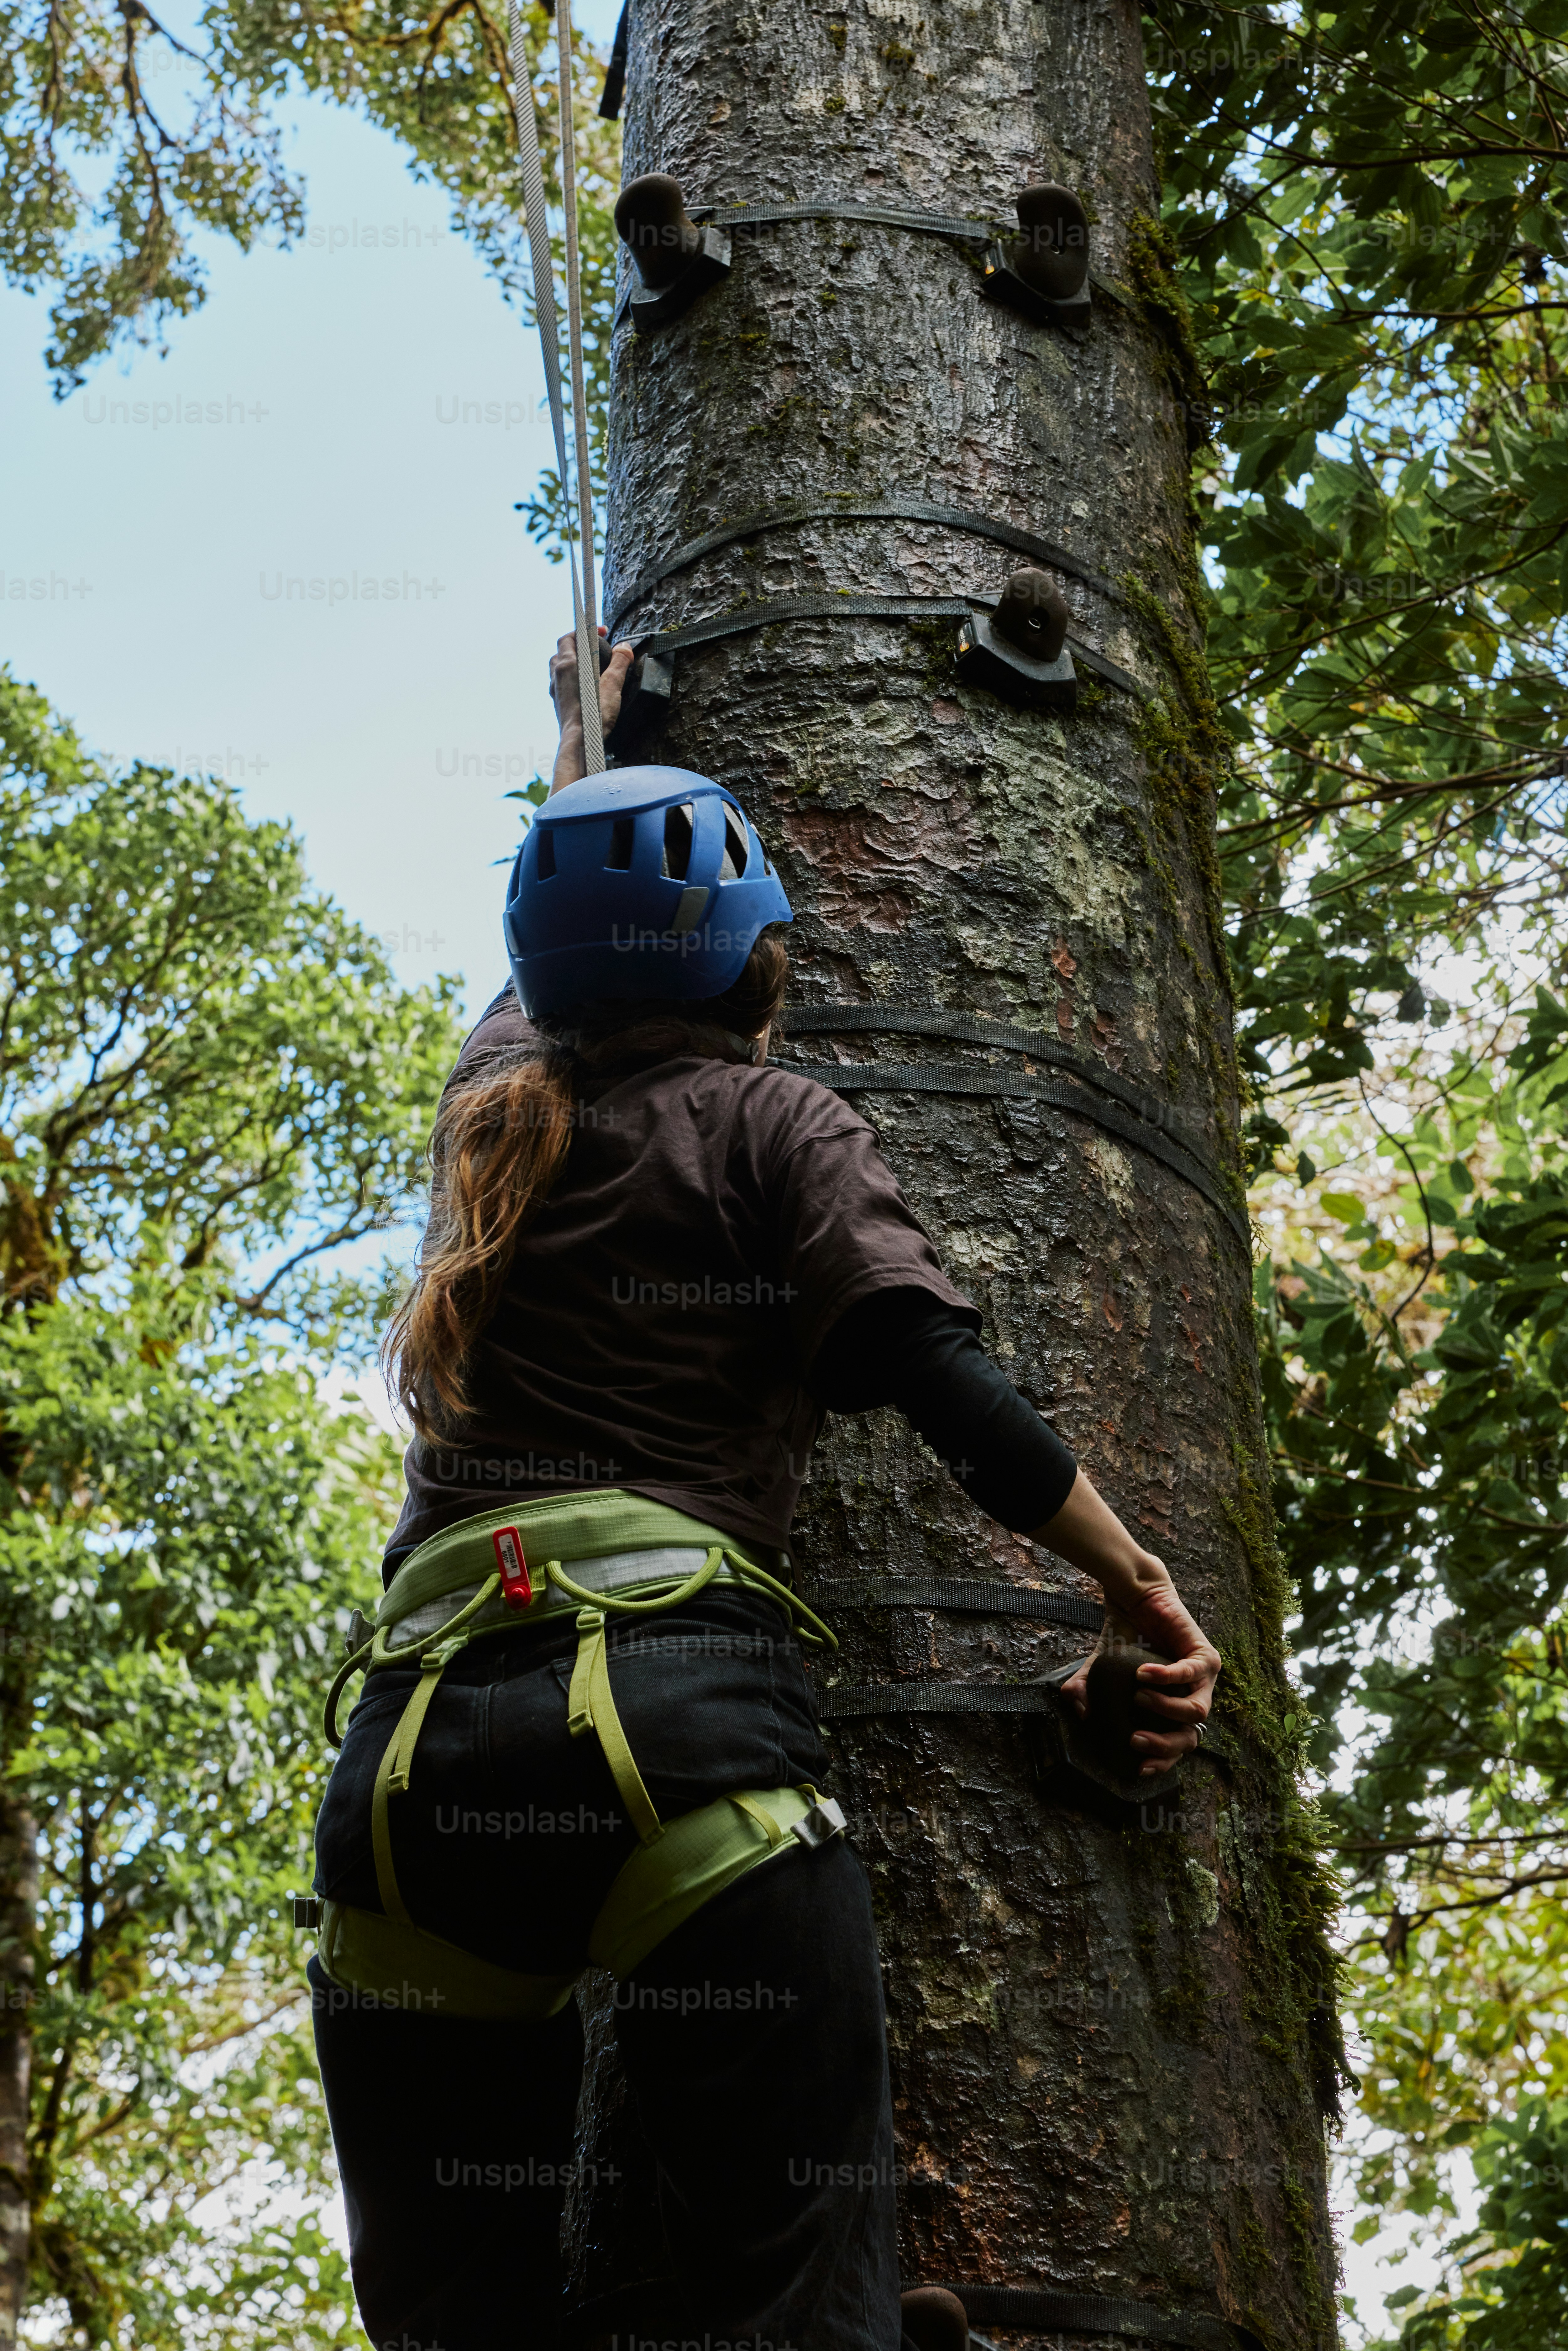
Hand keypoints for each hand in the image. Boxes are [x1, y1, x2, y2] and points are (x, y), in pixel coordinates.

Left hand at [549, 627, 635, 790]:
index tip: (600, 631)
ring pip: (559, 667)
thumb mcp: (613, 684)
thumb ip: (619, 662)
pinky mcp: (558, 703)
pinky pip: (562, 683)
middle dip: (577, 645)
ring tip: (591, 665)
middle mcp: (556, 675)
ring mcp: (555, 690)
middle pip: (562, 650)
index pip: (569, 637)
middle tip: (595, 647)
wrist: (579, 743)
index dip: (584, 630)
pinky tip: (586, 686)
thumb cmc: (593, 714)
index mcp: (567, 664)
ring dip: (573, 661)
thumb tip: (624, 647)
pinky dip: (572, 678)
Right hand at [1030, 1473, 1219, 1776]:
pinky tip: (1143, 1674)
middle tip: (1134, 1739)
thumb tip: (1077, 1711)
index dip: (1162, 1762)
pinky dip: (1167, 1677)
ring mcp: (1205, 1678)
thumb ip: (1086, 1690)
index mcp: (1174, 1707)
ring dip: (1167, 1709)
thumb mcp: (1101, 1668)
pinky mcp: (1207, 1654)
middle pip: (1191, 1737)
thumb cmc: (1124, 1635)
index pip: (1177, 1746)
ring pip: (1198, 1711)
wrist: (1134, 1596)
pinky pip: (1191, 1672)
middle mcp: (1194, 1696)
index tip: (1138, 1767)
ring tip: (1138, 1697)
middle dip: (1164, 1745)